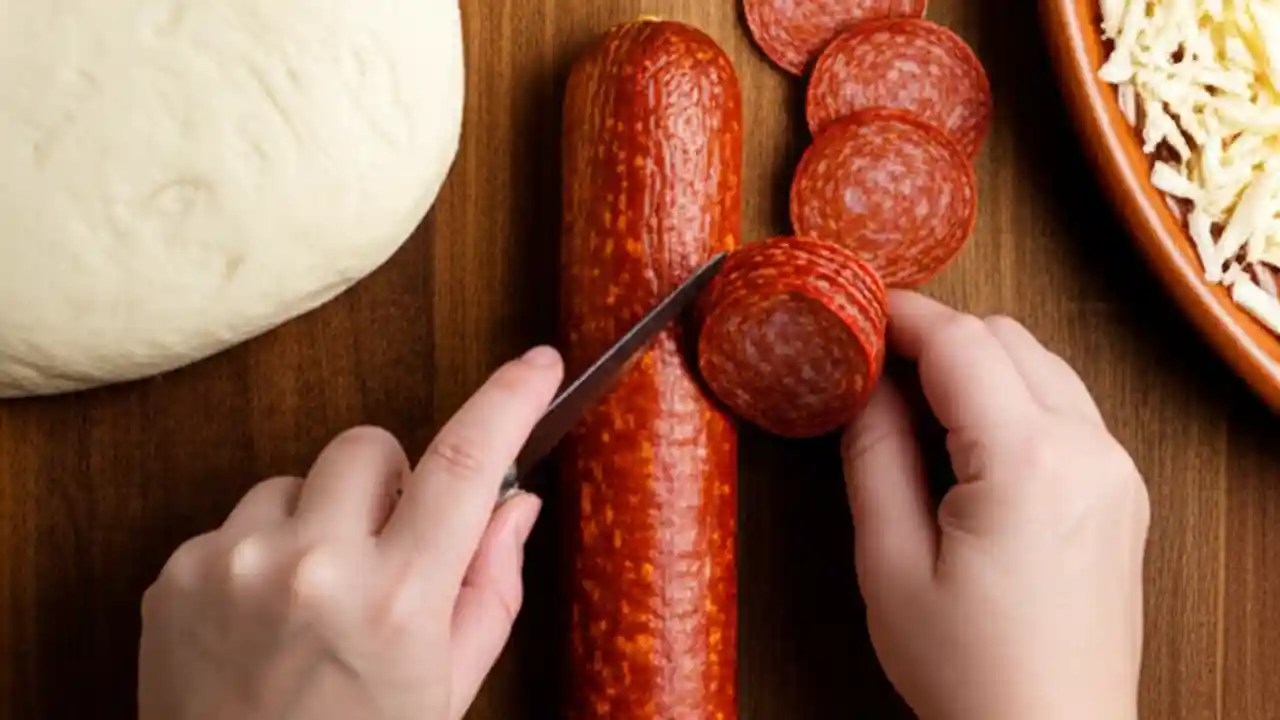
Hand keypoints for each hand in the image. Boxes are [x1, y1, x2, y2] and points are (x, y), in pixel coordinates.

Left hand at [138, 347, 564, 719]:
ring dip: (320, 519)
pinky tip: (264, 616)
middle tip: (390, 547)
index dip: (509, 400)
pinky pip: (239, 518)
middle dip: (391, 482)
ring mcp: (234, 564)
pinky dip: (263, 553)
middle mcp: (313, 568)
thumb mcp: (448, 687)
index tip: (538, 366)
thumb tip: (514, 501)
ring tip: (315, 598)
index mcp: (397, 602)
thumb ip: (491, 586)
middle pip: (370, 444)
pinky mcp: (176, 571)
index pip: (466, 464)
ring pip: (298, 480)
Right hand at [843, 292, 1149, 719]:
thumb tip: (865, 385)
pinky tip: (966, 440)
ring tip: (914, 406)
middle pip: (1008, 338)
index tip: (859, 310)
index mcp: (1029, 465)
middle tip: (874, 365)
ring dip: (977, 365)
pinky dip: (1011, 398)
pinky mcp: (1120, 492)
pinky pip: (1065, 407)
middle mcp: (1090, 452)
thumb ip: (874, 457)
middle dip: (938, 336)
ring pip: (1041, 365)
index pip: (964, 343)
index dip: (904, 316)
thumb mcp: (890, 564)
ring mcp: (1115, 470)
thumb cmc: (971, 672)